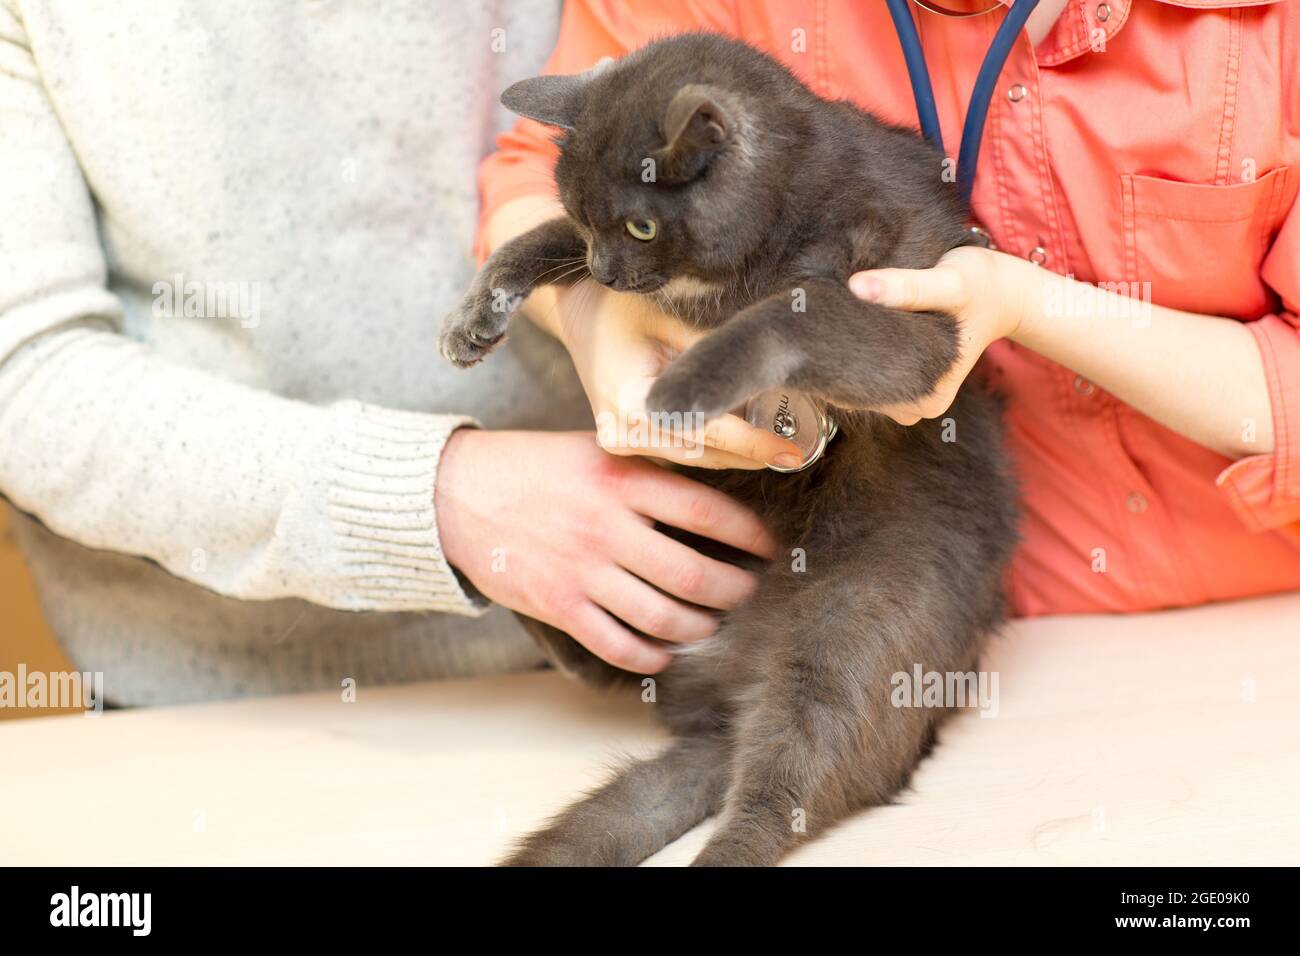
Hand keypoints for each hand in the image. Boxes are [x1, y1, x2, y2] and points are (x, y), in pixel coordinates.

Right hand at [434, 429, 774, 672]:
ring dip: (699, 627)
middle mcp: (606, 526)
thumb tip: (710, 499)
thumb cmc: (533, 467)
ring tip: (711, 622)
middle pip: (693, 574)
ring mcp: (581, 571)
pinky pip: (617, 645)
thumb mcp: (594, 450)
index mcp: (622, 480)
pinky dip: (650, 656)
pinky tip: (664, 652)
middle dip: (734, 590)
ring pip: (661, 616)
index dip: (750, 535)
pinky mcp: (558, 605)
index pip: (707, 512)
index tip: (769, 546)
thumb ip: (646, 473)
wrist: (456, 492)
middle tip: (748, 591)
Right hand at [548, 279, 804, 469]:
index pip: (707, 428)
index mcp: (631, 400)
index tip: (794, 451)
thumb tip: (776, 370)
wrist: (579, 308)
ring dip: (736, 453)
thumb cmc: (626, 302)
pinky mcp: (625, 442)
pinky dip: (713, 446)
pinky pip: (679, 451)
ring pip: (693, 458)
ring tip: (780, 444)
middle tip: (799, 450)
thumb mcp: (674, 315)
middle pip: (703, 453)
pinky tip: (746, 438)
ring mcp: (620, 441)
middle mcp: (622, 431)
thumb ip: (717, 350)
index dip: (754, 442)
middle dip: (751, 452)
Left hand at [848, 245, 1031, 424]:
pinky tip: (859, 322)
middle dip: (840, 348)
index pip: (859, 385)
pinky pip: (867, 369)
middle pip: (856, 383)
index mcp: (927, 399)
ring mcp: (908, 398)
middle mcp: (916, 407)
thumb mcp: (949, 283)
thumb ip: (907, 288)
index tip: (825, 317)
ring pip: (860, 376)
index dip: (837, 350)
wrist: (1002, 293)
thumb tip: (856, 287)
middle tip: (832, 306)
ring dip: (849, 347)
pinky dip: (859, 347)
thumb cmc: (978, 287)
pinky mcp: (903, 382)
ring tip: (846, 311)